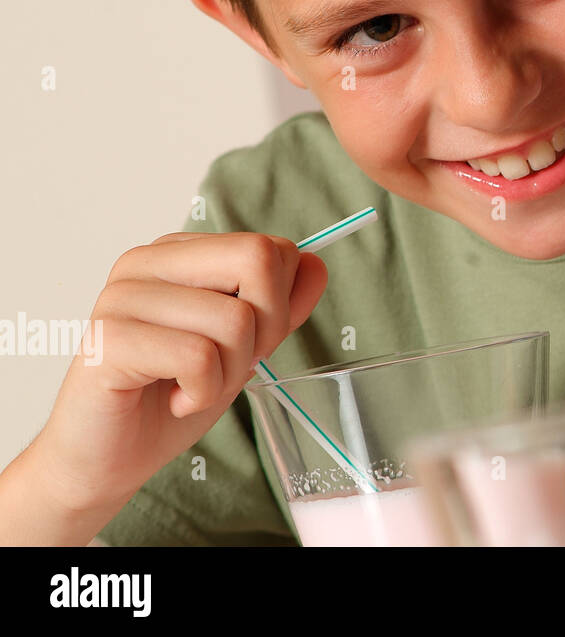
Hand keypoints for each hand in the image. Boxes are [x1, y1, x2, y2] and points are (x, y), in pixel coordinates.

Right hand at [21, 232, 325, 537]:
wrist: (106, 459)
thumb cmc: (172, 395)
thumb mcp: (243, 345)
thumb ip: (280, 304)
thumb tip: (316, 265)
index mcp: (180, 253)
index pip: (271, 247)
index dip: (282, 302)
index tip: (248, 341)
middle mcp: (147, 262)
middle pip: (258, 259)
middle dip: (268, 326)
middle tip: (230, 363)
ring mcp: (123, 296)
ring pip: (235, 318)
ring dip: (230, 372)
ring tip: (192, 386)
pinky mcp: (110, 339)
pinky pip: (199, 356)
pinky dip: (202, 392)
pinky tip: (175, 400)